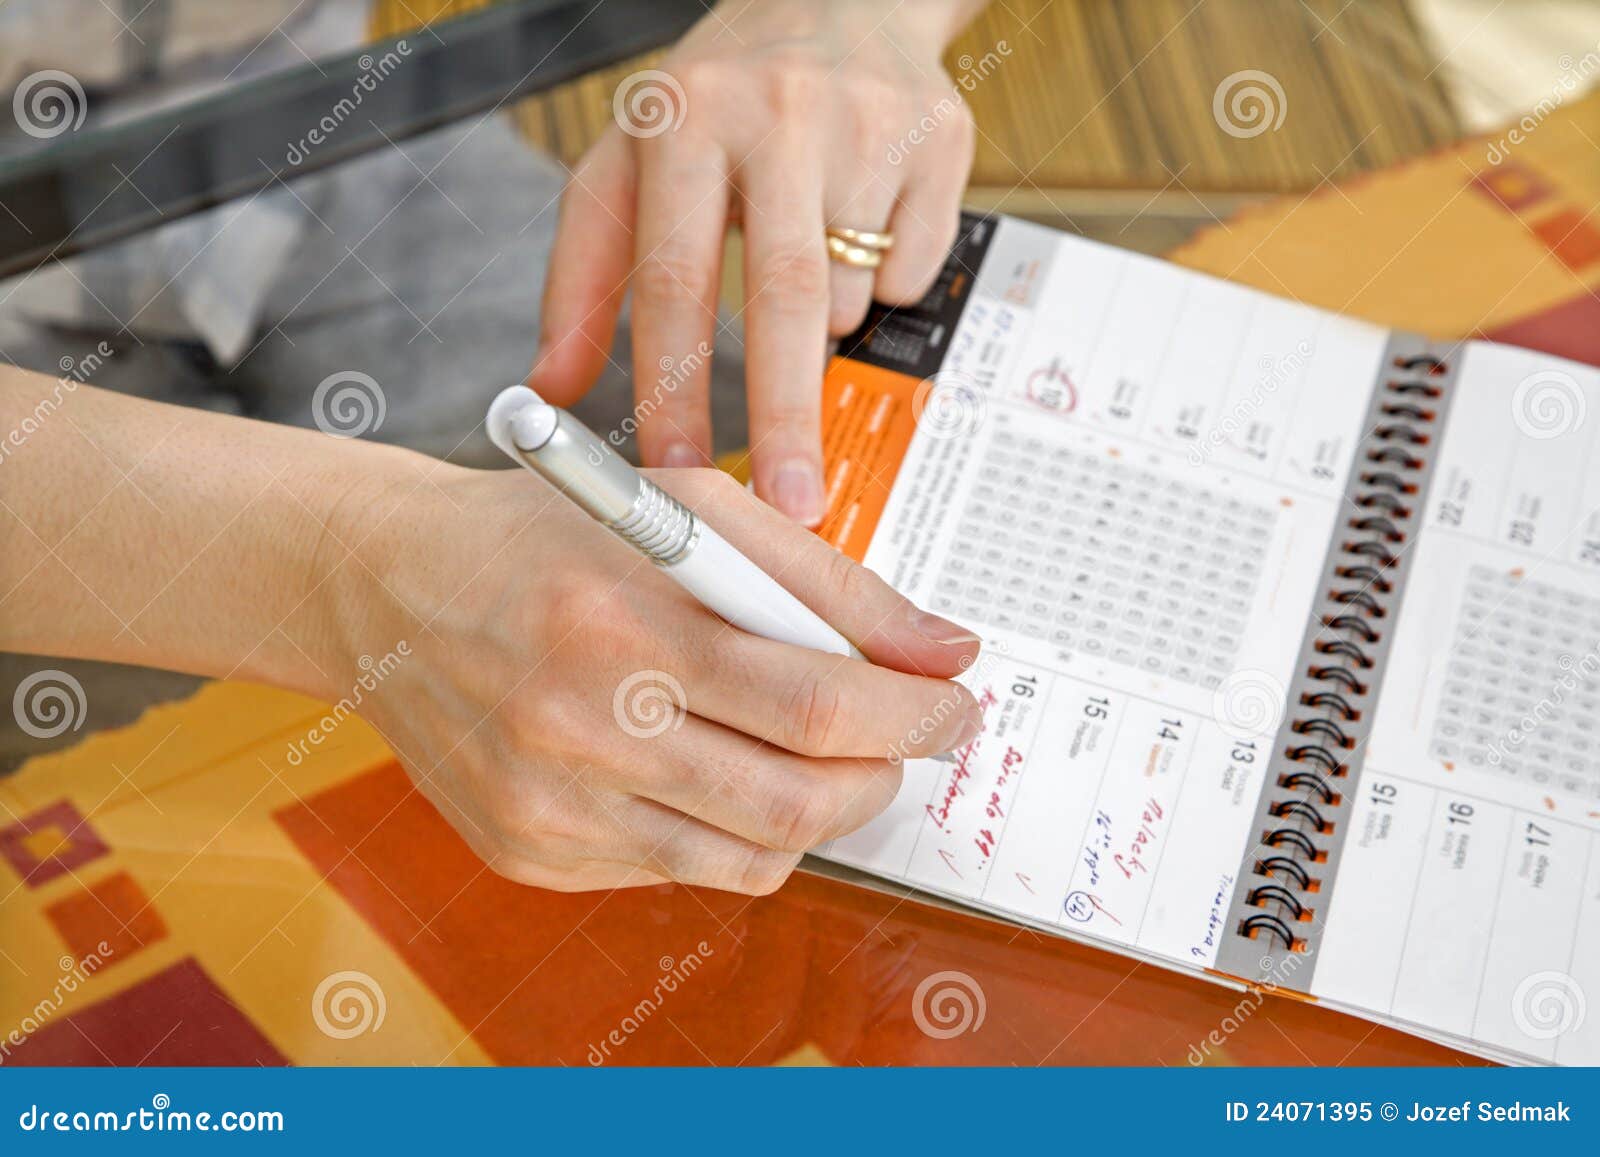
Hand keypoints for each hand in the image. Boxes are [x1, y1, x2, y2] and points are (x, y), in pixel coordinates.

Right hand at [325, 465, 981, 893]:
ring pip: (751, 859)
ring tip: (819, 756)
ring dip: (819, 811)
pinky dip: (730, 827)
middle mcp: (579, 730)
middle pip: (797, 802)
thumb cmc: (550, 536)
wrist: (389, 588)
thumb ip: (827, 579)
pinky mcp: (529, 854)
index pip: (817, 707)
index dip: (914, 717)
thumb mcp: (691, 508)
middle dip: (883, 776)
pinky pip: (681, 870)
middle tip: (903, 739)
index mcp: (624, 625)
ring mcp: (549, 808)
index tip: (955, 706)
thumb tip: (946, 652)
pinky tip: (711, 766)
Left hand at [528, 0, 980, 524]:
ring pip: (851, 291)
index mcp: (684, 118)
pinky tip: (859, 229)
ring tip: (803, 261)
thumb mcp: (628, 160)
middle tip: (796, 506)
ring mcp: (869, 122)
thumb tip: (552, 385)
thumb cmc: (720, 92)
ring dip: (823, 325)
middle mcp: (779, 112)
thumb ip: (582, 274)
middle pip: (787, 299)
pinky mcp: (940, 136)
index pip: (675, 280)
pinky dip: (880, 283)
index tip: (676, 471)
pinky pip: (912, 269)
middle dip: (786, 417)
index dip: (675, 388)